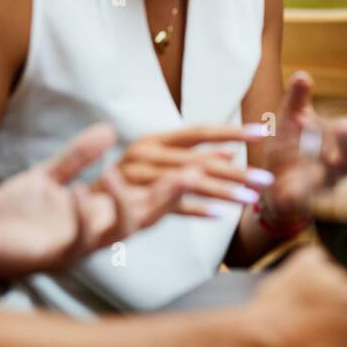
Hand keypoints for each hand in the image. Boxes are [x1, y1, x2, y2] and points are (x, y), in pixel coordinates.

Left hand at [0, 123, 206, 284]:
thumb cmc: (13, 216)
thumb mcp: (48, 178)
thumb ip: (77, 157)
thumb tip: (110, 129)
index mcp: (100, 211)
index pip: (148, 196)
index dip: (176, 181)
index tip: (203, 162)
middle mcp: (98, 231)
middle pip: (148, 216)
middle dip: (171, 196)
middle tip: (194, 174)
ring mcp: (80, 246)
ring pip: (119, 231)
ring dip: (126, 206)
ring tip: (120, 176)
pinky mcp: (55, 256)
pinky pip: (77, 239)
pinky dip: (81, 216)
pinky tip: (78, 193)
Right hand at [112, 122, 272, 204]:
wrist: (80, 205)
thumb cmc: (129, 181)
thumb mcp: (159, 161)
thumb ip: (194, 156)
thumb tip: (231, 149)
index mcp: (154, 140)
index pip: (199, 131)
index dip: (232, 130)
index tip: (263, 131)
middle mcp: (145, 155)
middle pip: (199, 161)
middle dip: (236, 171)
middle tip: (266, 179)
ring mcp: (137, 179)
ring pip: (187, 184)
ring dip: (222, 191)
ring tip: (250, 199)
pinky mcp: (132, 204)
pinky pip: (169, 208)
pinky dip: (194, 211)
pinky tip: (219, 215)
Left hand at [261, 72, 346, 227]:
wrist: (273, 184)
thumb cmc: (290, 149)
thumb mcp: (292, 118)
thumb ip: (298, 98)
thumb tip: (302, 75)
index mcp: (346, 135)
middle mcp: (346, 156)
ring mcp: (331, 177)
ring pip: (343, 163)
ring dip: (346, 148)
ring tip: (346, 131)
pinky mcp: (310, 195)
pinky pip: (313, 192)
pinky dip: (313, 187)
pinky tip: (313, 181)